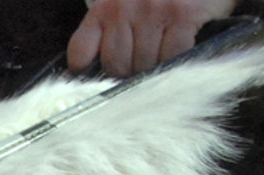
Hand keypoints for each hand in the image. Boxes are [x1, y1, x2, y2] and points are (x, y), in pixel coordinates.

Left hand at [67, 0, 238, 76]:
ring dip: (154, 67)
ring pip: (145, 64)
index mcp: (104, 7)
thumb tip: (91, 73)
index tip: (95, 78)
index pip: (80, 51)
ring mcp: (153, 10)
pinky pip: (173, 56)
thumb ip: (107, 34)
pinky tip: (179, 46)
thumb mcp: (124, 8)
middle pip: (116, 64)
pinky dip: (177, 59)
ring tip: (161, 54)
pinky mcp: (182, 15)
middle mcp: (124, 6)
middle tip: (140, 65)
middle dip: (129, 72)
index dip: (85, 71)